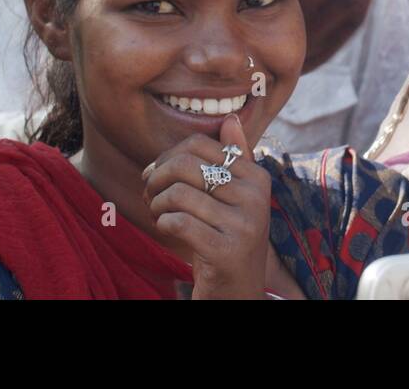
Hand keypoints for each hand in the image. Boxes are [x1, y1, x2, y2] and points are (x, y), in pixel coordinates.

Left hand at [142, 115, 271, 298]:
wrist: (239, 290)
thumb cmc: (229, 238)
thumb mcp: (236, 198)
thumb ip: (234, 158)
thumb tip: (230, 118)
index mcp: (258, 177)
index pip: (198, 145)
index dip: (167, 157)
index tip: (157, 175)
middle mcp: (257, 198)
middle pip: (185, 166)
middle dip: (155, 179)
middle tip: (150, 196)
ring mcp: (244, 225)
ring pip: (177, 195)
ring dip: (156, 206)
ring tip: (157, 215)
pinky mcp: (226, 250)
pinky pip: (177, 222)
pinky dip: (163, 224)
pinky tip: (167, 230)